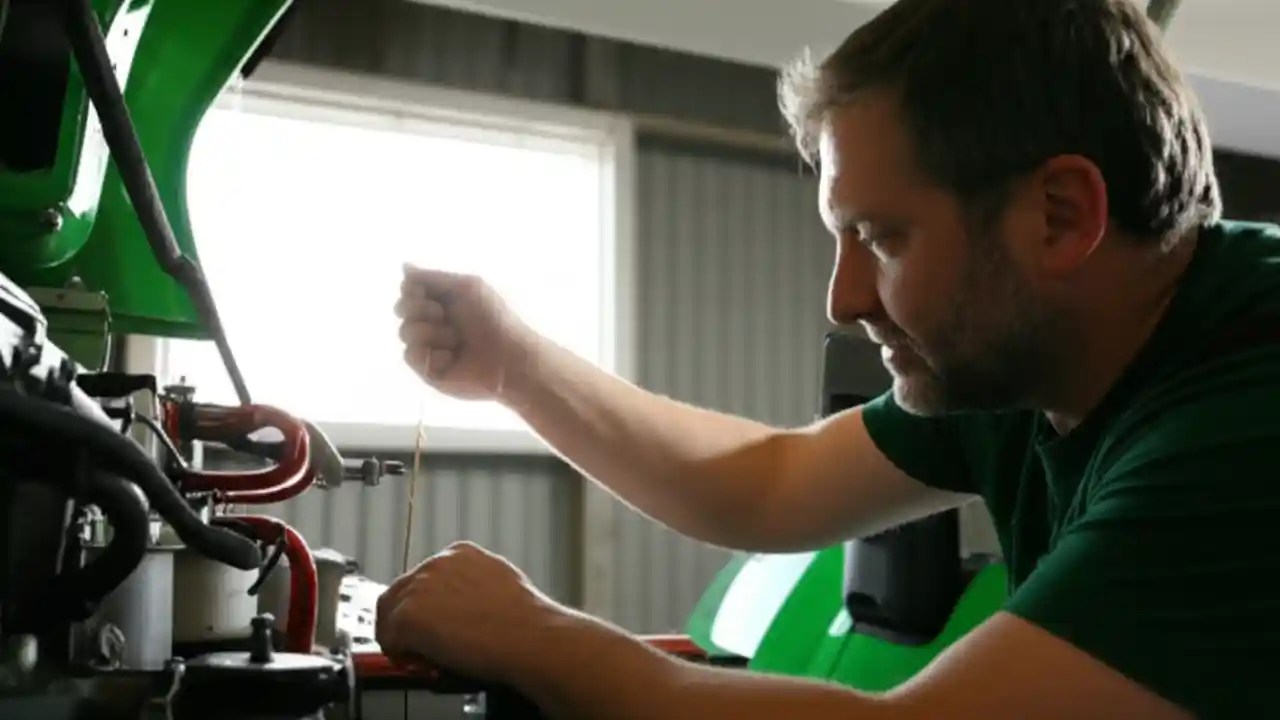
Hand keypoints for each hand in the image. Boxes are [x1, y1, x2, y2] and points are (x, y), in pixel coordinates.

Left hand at [375, 541, 564, 683]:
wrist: (530, 636)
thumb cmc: (525, 618)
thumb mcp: (499, 582)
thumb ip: (473, 584)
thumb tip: (464, 605)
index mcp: (459, 553)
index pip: (423, 577)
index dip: (425, 604)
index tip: (432, 622)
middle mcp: (436, 563)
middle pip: (401, 591)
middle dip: (408, 619)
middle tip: (419, 644)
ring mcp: (420, 587)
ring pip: (389, 612)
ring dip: (400, 635)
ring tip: (419, 655)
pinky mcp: (409, 615)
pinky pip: (389, 637)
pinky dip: (399, 652)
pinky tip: (420, 661)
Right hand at [395, 265, 537, 401]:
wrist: (507, 356)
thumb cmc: (494, 318)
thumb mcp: (466, 287)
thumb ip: (432, 277)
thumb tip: (404, 266)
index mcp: (442, 301)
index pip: (409, 289)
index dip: (412, 289)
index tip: (424, 291)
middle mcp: (433, 323)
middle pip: (401, 308)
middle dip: (419, 308)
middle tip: (443, 314)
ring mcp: (429, 347)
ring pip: (404, 332)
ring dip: (433, 332)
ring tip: (457, 340)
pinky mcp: (428, 370)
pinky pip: (410, 355)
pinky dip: (433, 353)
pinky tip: (452, 358)